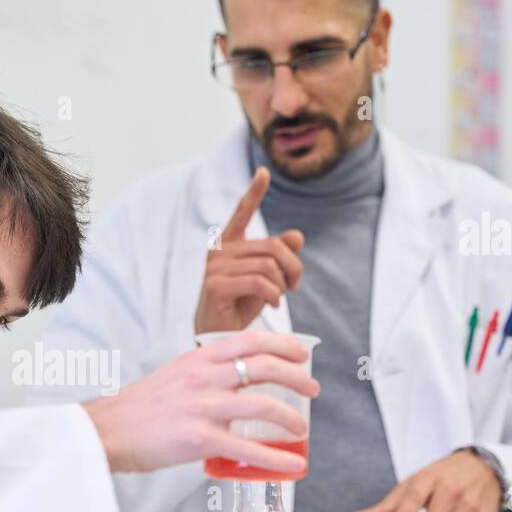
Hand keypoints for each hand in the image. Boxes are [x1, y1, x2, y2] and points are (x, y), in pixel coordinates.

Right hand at [83, 330, 318, 474]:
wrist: (108, 430)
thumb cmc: (140, 407)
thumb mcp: (175, 373)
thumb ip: (205, 373)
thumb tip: (235, 381)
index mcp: (199, 358)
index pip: (251, 340)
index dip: (283, 344)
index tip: (301, 353)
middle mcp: (204, 377)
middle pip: (265, 367)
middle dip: (298, 376)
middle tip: (312, 388)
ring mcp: (203, 408)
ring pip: (263, 405)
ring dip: (291, 417)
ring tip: (302, 427)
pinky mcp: (200, 440)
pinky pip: (249, 450)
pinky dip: (276, 459)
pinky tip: (292, 464)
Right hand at [194, 166, 303, 333]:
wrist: (219, 339)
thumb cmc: (240, 306)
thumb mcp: (266, 279)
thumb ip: (278, 257)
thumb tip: (296, 236)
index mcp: (228, 245)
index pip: (242, 213)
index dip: (254, 193)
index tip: (263, 172)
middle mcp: (218, 252)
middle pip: (272, 246)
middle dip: (292, 267)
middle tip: (294, 285)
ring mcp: (214, 268)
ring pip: (268, 266)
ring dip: (283, 284)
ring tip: (281, 298)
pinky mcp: (215, 286)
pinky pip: (259, 282)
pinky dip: (274, 295)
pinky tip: (274, 304)